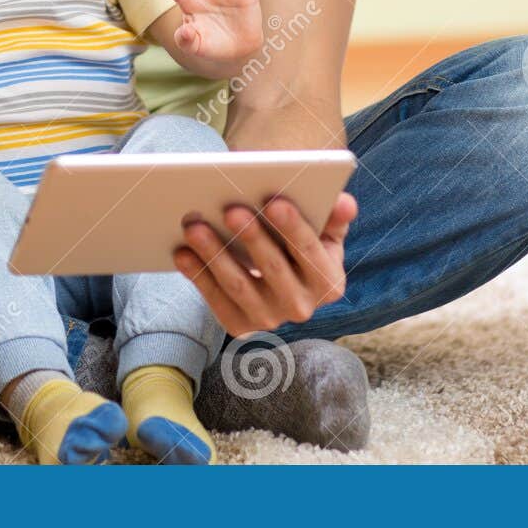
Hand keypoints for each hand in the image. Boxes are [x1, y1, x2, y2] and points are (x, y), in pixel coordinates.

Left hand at [173, 191, 356, 335]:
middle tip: (230, 209)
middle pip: (273, 269)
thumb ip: (333, 216)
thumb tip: (345, 202)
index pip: (310, 252)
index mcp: (329, 283)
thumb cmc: (298, 243)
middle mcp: (302, 308)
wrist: (277, 276)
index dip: (293, 226)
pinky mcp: (239, 326)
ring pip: (239, 285)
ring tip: (195, 226)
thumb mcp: (322, 231)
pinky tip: (181, 252)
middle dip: (251, 237)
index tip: (274, 200)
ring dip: (215, 254)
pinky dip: (197, 275)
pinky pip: (215, 299)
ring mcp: (269, 320)